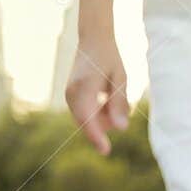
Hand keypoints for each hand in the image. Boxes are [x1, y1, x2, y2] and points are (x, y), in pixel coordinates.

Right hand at [64, 35, 128, 155]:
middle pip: (86, 121)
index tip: (106, 151)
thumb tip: (121, 129)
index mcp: (84, 87)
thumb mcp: (121, 79)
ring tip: (113, 96)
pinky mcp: (70, 96)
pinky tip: (106, 99)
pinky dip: (96, 112)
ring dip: (101, 117)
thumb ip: (119, 104)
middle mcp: (71, 93)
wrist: (93, 40)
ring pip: (84, 118)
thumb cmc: (110, 58)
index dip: (96, 137)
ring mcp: (68, 94)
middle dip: (103, 125)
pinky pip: (83, 112)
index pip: (87, 119)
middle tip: (119, 107)